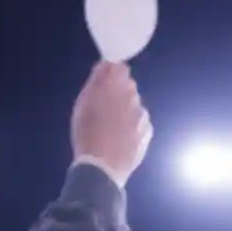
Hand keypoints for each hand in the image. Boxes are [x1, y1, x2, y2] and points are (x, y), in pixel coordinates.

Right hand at [71, 62, 152, 184]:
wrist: (102, 166)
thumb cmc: (87, 132)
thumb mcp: (83, 103)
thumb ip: (96, 80)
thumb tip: (105, 64)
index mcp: (116, 86)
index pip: (120, 68)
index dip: (112, 74)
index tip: (104, 83)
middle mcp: (134, 97)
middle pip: (128, 87)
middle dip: (118, 93)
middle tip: (104, 110)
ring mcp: (143, 115)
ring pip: (135, 106)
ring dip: (126, 111)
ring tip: (112, 128)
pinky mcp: (148, 132)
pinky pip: (140, 123)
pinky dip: (133, 127)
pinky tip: (121, 139)